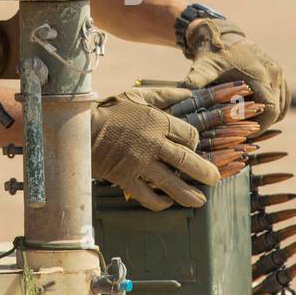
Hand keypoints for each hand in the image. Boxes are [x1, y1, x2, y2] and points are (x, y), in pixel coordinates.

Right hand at [91, 88, 220, 210]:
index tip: (193, 149)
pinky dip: (160, 202)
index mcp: (158, 122)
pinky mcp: (126, 178)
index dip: (195, 143)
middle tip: (214, 179)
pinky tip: (167, 202)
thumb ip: (165, 94)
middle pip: (186, 160)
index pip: (189, 136)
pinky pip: (148, 196)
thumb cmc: (111, 112)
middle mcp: (152, 143)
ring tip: (200, 201)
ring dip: (189, 194)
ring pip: (171, 183)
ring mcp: (139, 163)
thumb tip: (188, 92)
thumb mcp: (138, 96)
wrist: (80, 130)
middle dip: (204, 172)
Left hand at [182, 18, 287, 129]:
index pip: (270, 110)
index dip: (260, 127)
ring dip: (269, 117)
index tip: (244, 135)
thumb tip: (181, 94)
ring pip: (282, 106)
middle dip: (262, 123)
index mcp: (260, 75)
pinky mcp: (278, 73)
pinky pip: (283, 97)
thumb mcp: (204, 66)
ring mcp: (278, 74)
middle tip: (243, 132)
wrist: (221, 34)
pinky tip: (254, 112)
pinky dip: (273, 107)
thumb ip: (196, 80)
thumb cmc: (211, 53)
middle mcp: (274, 74)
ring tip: (247, 123)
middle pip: (278, 110)